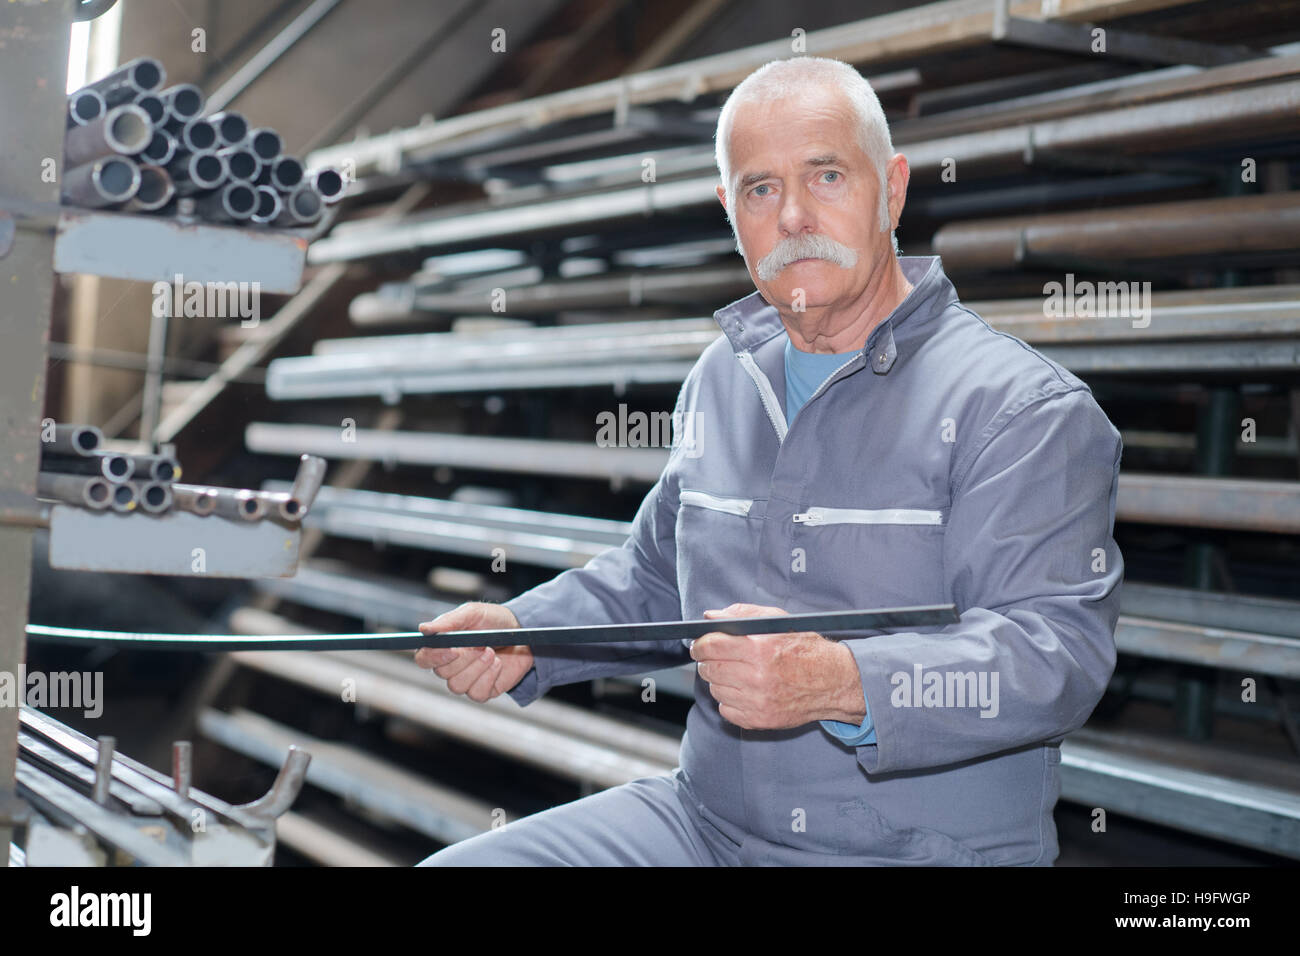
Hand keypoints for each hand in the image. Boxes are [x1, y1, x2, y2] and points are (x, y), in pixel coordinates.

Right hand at [415, 603, 532, 702]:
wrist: (521, 633)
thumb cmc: (493, 621)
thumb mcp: (473, 613)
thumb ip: (449, 621)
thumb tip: (424, 628)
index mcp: (442, 647)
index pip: (424, 659)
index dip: (433, 657)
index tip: (451, 649)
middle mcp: (450, 667)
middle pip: (442, 673)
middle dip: (464, 658)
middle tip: (480, 644)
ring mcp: (466, 680)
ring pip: (458, 686)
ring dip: (477, 667)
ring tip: (492, 651)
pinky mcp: (483, 691)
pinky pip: (477, 693)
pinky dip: (489, 677)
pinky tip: (498, 663)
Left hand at [689, 603, 864, 729]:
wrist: (833, 682)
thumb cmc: (805, 648)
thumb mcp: (777, 621)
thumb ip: (741, 614)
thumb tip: (710, 617)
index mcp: (760, 648)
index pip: (712, 646)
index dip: (700, 644)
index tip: (699, 645)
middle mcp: (757, 677)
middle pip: (710, 669)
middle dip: (707, 662)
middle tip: (715, 658)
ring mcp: (758, 701)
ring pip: (716, 691)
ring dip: (719, 681)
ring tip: (735, 673)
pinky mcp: (760, 719)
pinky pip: (726, 710)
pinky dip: (729, 700)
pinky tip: (743, 691)